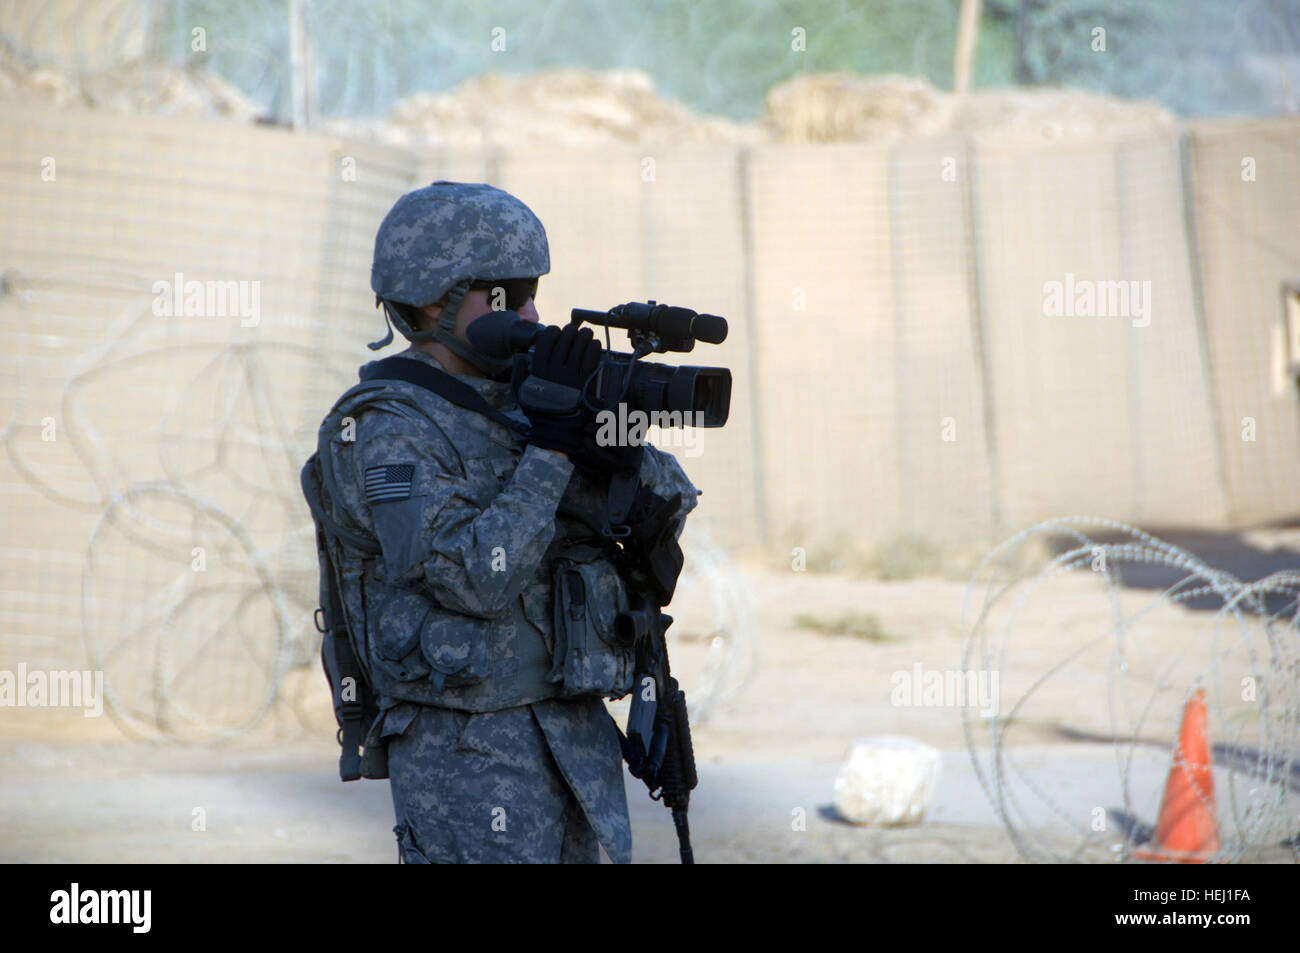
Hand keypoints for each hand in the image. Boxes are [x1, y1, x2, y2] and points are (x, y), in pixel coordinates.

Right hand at [517, 322, 600, 457]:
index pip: (546, 341)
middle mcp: (554, 371)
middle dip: (570, 331)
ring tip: (586, 334)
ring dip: (584, 336)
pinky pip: (591, 359)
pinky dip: (594, 348)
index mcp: (539, 370)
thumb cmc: (539, 410)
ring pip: (579, 347)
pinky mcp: (585, 382)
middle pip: (564, 340)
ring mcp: (571, 376)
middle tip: (574, 329)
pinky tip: (594, 344)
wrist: (557, 429)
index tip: (556, 331)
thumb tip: (520, 356)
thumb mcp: (521, 392)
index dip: (552, 332)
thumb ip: (520, 372)